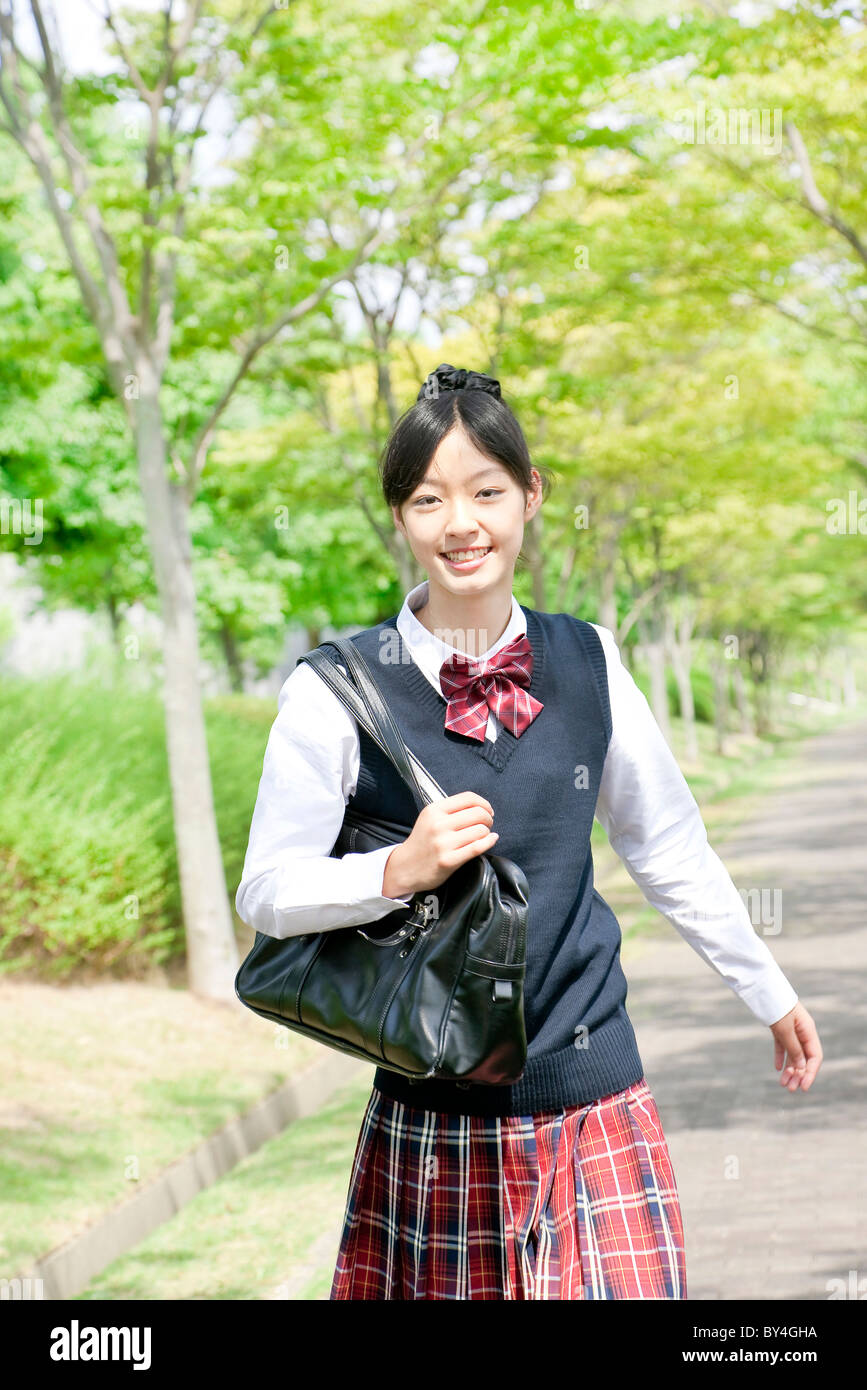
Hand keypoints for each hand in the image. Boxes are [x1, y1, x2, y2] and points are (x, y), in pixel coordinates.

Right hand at [381, 791, 497, 898]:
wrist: (404, 868)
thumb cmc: (422, 843)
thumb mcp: (429, 818)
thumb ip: (450, 810)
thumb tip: (481, 807)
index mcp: (434, 810)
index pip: (468, 798)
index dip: (483, 803)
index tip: (487, 810)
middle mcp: (438, 824)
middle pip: (477, 813)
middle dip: (487, 819)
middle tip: (486, 824)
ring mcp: (443, 843)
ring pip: (480, 830)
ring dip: (486, 833)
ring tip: (481, 836)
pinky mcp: (449, 860)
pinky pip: (477, 847)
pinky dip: (489, 842)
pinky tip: (491, 840)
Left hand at [769, 1001, 821, 1091]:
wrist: (762, 988)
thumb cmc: (776, 1007)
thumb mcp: (785, 1030)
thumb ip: (794, 1048)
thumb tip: (802, 1068)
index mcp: (808, 1030)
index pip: (814, 1057)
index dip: (810, 1073)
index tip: (803, 1087)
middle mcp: (802, 1031)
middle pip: (804, 1058)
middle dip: (798, 1074)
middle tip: (790, 1089)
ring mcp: (790, 1030)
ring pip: (793, 1054)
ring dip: (789, 1069)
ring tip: (782, 1084)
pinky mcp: (779, 1028)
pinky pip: (782, 1046)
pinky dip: (780, 1056)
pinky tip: (777, 1068)